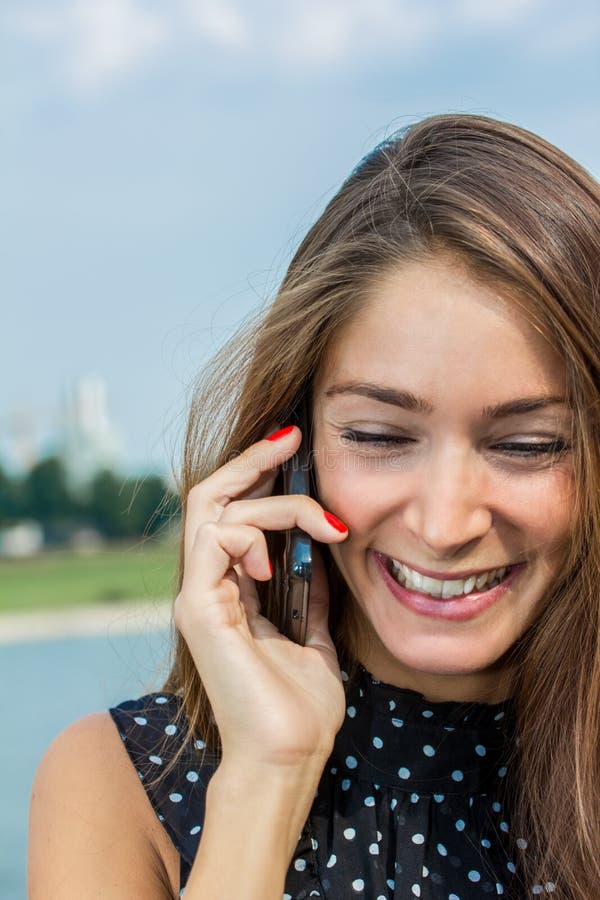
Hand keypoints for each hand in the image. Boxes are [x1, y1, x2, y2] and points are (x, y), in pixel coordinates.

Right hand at [174, 426, 347, 770]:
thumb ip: (310, 595)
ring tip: (323, 524)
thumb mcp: (314, 635)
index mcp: (233, 590)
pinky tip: (281, 562)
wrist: (288, 758)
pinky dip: (252, 535)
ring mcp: (199, 594)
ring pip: (216, 509)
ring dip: (276, 504)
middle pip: (211, 496)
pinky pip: (214, 539)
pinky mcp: (199, 606)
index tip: (299, 448)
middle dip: (252, 460)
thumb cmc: (300, 708)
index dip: (261, 477)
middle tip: (293, 437)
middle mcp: (208, 585)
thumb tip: (323, 555)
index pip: (234, 513)